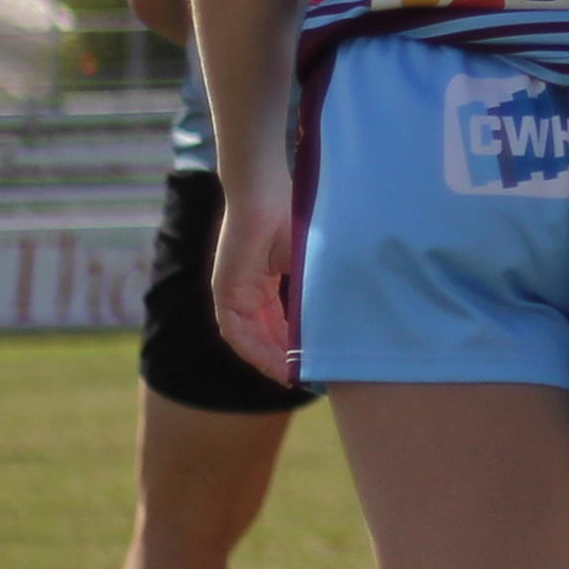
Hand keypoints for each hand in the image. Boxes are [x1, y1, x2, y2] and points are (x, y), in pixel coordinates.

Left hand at [209, 182, 298, 381]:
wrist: (265, 192)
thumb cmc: (294, 216)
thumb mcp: (311, 262)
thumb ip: (317, 290)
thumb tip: (344, 319)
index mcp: (267, 282)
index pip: (282, 323)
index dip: (298, 345)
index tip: (316, 361)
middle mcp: (249, 291)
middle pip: (266, 335)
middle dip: (286, 358)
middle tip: (308, 376)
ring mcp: (234, 292)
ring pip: (251, 338)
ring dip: (271, 359)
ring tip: (293, 375)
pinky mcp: (225, 291)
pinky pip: (236, 332)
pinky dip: (255, 349)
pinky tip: (275, 361)